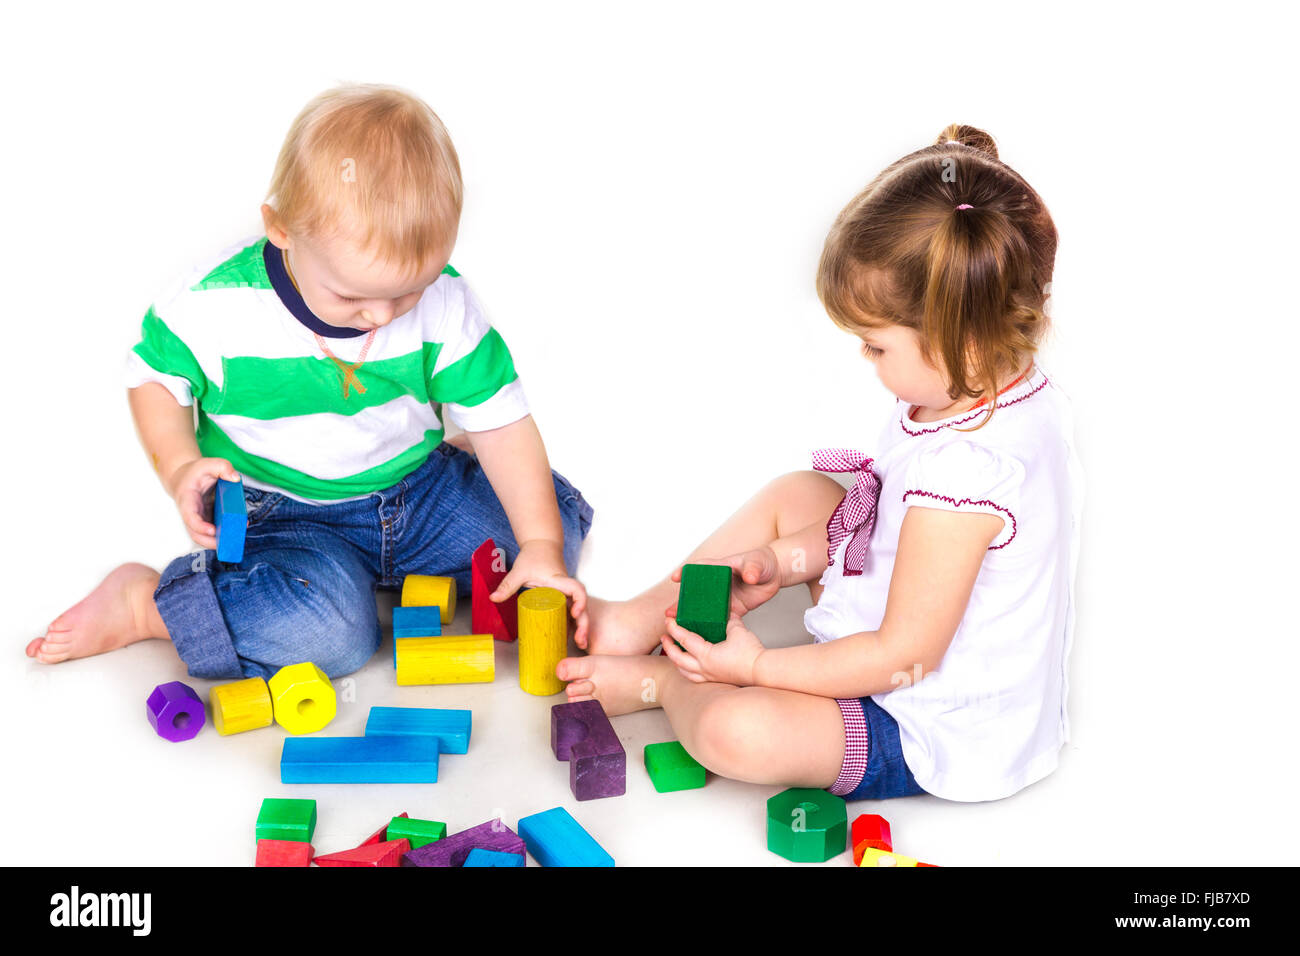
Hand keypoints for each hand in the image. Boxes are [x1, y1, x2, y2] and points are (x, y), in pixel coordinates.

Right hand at [165, 457, 239, 549]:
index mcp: (188, 500)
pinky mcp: (207, 521)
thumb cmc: (197, 472)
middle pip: (196, 534)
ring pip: (205, 537)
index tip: (213, 530)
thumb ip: (222, 467)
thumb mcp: (208, 463)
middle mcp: (191, 514)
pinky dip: (225, 534)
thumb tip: (235, 478)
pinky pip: (214, 532)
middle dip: (210, 542)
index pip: (190, 517)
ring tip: (237, 538)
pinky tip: (239, 529)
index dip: (200, 526)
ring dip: (220, 541)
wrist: (186, 478)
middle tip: (229, 542)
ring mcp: (199, 519)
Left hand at [492, 539, 589, 648]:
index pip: (577, 590)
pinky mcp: (563, 597)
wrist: (541, 544)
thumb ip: (507, 585)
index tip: (575, 612)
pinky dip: (574, 623)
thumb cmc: (535, 555)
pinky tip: (572, 637)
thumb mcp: (520, 570)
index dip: (580, 602)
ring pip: (580, 610)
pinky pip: (571, 611)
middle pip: (582, 605)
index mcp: (560, 580)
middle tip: (580, 640)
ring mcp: (566, 593)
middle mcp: (566, 588)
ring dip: (582, 626)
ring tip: (580, 643)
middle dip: (584, 623)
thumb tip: (493, 598)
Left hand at [661, 614, 765, 686]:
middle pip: (677, 659)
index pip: (684, 640)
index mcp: (706, 655)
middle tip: (665, 636)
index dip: (674, 629)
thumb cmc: (751, 654)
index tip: (669, 621)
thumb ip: (728, 620)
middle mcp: (704, 668)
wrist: (762, 671)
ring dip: (675, 661)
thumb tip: (725, 614)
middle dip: (668, 647)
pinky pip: (694, 678)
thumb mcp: (737, 630)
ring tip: (673, 651)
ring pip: (684, 671)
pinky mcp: (716, 681)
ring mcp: (709, 676)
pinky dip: (686, 671)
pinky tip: (688, 666)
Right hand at [667, 546, 783, 619]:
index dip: (685, 573)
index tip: (675, 578)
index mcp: (720, 568)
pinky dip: (711, 627)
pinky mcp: (733, 609)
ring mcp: (725, 598)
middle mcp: (719, 584)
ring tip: (679, 627)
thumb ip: (753, 569)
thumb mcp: (758, 563)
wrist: (776, 575)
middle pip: (696, 593)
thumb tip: (749, 576)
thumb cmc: (763, 563)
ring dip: (693, 617)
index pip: (699, 568)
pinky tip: (701, 636)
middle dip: (682, 603)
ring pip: (705, 609)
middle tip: (670, 613)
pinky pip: (720, 619)